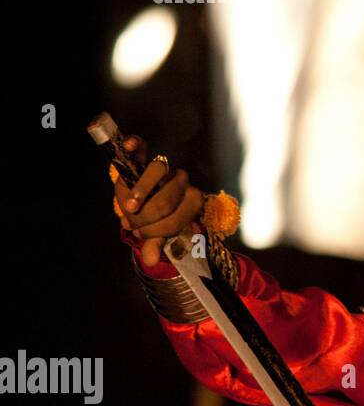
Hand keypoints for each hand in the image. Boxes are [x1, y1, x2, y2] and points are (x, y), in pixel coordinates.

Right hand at [112, 135, 204, 266]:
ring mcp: (165, 168)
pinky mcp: (145, 156)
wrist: (154, 200)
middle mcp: (183, 181)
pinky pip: (142, 147)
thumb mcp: (162, 232)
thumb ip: (158, 244)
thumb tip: (150, 260)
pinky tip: (130, 146)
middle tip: (133, 224)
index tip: (142, 234)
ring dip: (137, 197)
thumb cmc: (161, 218)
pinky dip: (135, 145)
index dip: (158, 230)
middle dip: (145, 218)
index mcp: (193, 200)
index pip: (178, 218)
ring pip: (153, 177)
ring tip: (128, 210)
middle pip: (164, 199)